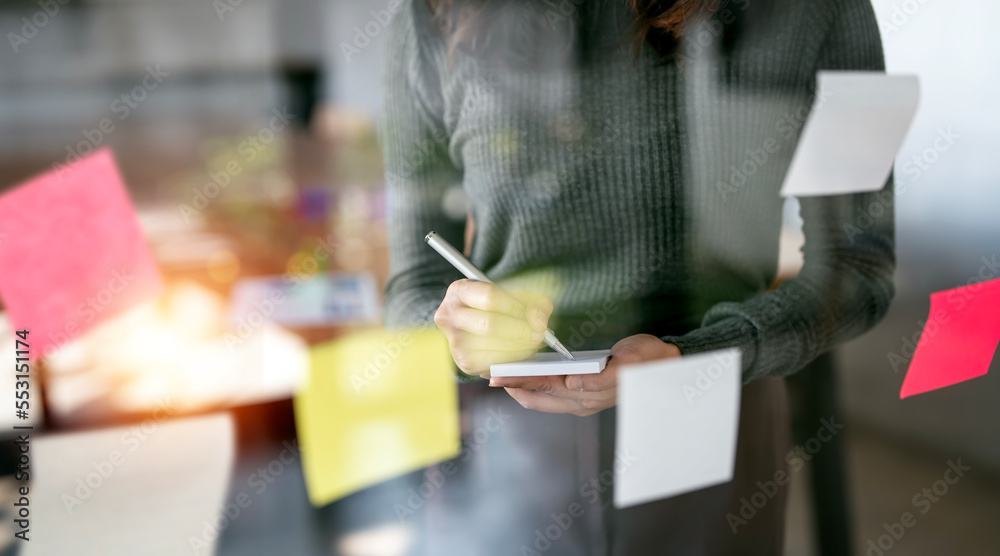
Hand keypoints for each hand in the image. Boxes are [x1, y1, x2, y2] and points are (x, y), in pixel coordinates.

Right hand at [434, 279, 553, 376]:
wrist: (479, 327)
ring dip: (521, 347)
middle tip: (540, 335)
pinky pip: (493, 362)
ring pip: (492, 346)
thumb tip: (539, 324)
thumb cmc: (500, 308)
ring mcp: (453, 340)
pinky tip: (522, 351)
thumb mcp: (517, 297)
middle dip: (520, 331)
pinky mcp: (462, 362)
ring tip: (534, 342)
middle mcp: (449, 315)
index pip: (490, 297)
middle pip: (489, 324)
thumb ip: (535, 304)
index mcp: (459, 291)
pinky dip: (513, 358)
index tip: (534, 317)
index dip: (515, 308)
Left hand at [490, 334, 680, 416]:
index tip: (496, 377)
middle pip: (537, 398)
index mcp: (589, 393)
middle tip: (487, 375)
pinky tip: (525, 378)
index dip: (518, 381)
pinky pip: (551, 395)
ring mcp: (583, 400)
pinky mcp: (585, 394)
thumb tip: (573, 383)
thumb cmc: (648, 360)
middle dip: (512, 387)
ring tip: (500, 377)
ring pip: (542, 399)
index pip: (545, 387)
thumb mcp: (629, 363)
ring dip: (520, 389)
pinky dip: (533, 387)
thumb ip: (602, 378)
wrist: (667, 364)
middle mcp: (582, 401)